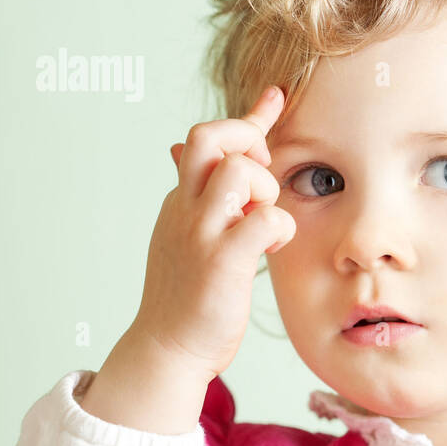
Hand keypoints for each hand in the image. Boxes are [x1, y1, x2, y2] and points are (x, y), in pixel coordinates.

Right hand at [129, 86, 296, 382]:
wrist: (168, 349)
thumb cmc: (186, 294)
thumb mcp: (184, 231)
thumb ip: (195, 192)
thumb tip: (177, 148)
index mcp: (182, 199)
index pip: (208, 140)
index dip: (249, 116)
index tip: (277, 97)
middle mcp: (187, 207)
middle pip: (212, 137)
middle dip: (249, 140)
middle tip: (265, 174)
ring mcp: (202, 233)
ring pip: (239, 171)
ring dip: (265, 188)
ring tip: (264, 221)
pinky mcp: (222, 262)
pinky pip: (263, 220)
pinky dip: (278, 227)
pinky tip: (272, 248)